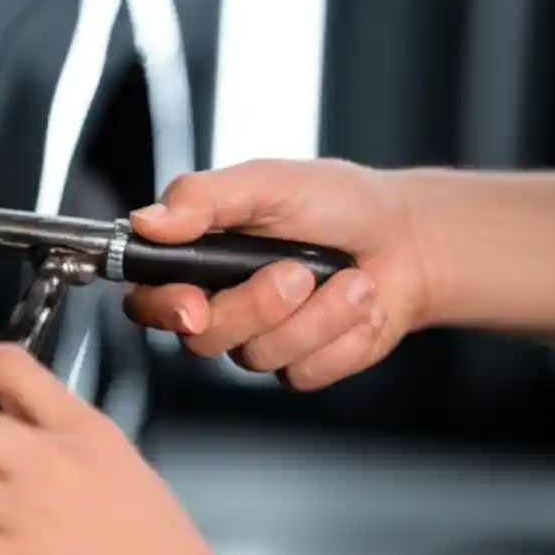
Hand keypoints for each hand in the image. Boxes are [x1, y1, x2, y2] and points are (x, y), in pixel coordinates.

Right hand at [123, 159, 432, 389]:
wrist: (409, 239)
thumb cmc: (337, 202)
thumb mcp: (268, 182)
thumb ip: (204, 198)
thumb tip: (145, 220)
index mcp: (197, 257)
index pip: (147, 298)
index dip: (163, 307)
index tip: (194, 303)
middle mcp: (219, 303)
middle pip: (201, 337)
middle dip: (257, 306)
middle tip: (298, 272)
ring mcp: (257, 339)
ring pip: (257, 355)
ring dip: (315, 316)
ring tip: (348, 280)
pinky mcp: (298, 365)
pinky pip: (303, 371)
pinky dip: (341, 337)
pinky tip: (357, 308)